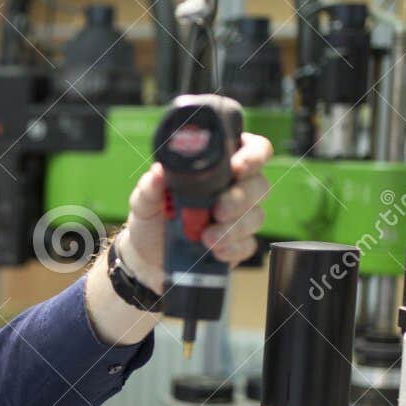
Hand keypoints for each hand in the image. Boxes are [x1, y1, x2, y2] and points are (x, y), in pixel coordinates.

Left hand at [118, 129, 273, 292]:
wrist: (147, 256)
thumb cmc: (152, 217)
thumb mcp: (145, 199)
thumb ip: (151, 186)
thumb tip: (158, 172)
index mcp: (219, 166)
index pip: (252, 149)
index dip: (253, 155)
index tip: (237, 167)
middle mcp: (235, 188)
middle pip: (259, 184)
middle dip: (241, 197)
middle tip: (219, 209)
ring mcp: (239, 218)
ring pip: (256, 216)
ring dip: (235, 227)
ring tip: (207, 237)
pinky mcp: (238, 245)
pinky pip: (247, 245)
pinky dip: (233, 248)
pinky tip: (216, 251)